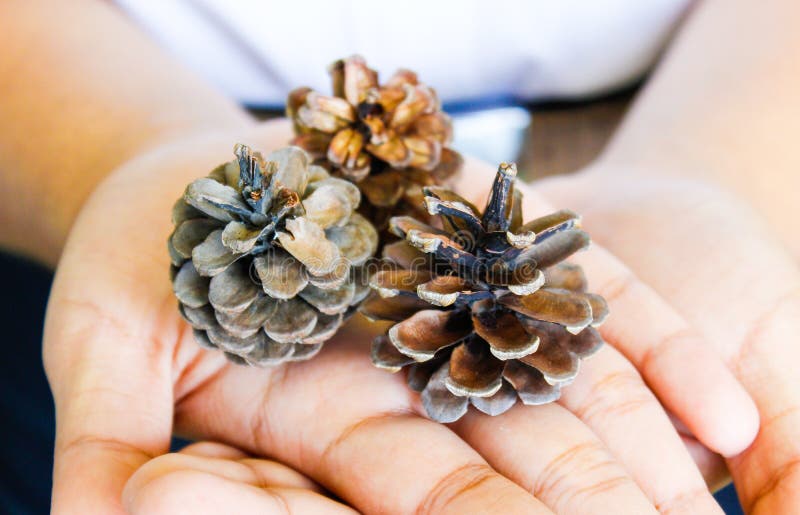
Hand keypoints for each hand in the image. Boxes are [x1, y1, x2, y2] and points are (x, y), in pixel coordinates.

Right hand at [44, 129, 749, 513]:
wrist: (187, 175)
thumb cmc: (135, 262)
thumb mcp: (104, 350)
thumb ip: (108, 445)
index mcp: (330, 425)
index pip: (423, 502)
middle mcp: (410, 377)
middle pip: (517, 465)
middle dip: (592, 513)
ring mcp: (460, 303)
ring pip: (571, 389)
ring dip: (649, 452)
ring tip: (721, 513)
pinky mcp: (491, 232)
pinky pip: (589, 294)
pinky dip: (657, 346)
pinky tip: (727, 412)